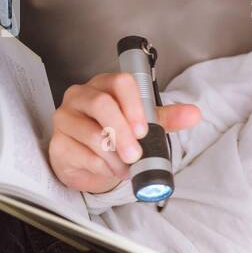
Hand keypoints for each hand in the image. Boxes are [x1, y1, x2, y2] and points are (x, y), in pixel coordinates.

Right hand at [48, 71, 201, 193]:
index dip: (133, 105)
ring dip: (114, 156)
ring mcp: (66, 118)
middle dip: (122, 132)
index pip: (120, 82)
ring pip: (90, 133)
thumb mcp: (144, 125)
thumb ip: (167, 118)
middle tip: (135, 154)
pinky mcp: (58, 143)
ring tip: (127, 167)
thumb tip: (193, 114)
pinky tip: (111, 170)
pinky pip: (81, 154)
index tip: (143, 130)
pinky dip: (102, 167)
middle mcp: (81, 96)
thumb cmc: (115, 135)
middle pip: (100, 104)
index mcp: (105, 86)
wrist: (90, 161)